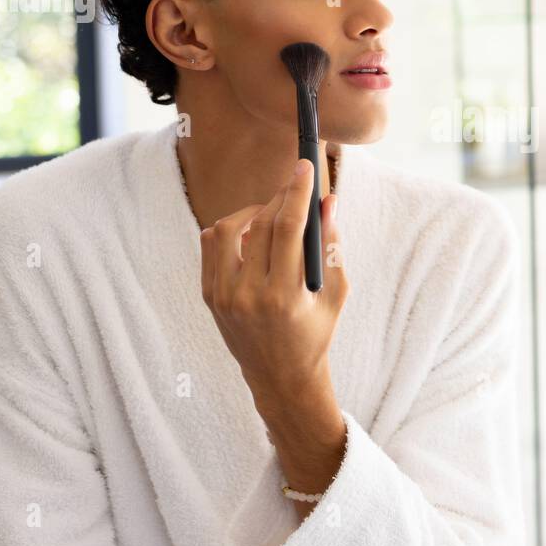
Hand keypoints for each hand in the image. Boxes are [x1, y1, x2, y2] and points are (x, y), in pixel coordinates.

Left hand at [199, 158, 348, 425]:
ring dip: (251, 212)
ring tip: (271, 216)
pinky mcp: (209, 296)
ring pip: (227, 229)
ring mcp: (223, 296)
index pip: (287, 229)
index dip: (296, 192)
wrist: (280, 377)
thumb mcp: (336, 292)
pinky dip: (230, 230)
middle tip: (294, 187)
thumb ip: (331, 245)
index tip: (304, 167)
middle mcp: (248, 296)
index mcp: (285, 296)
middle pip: (259, 224)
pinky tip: (250, 234)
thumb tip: (328, 201)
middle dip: (279, 197)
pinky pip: (211, 245)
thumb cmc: (316, 331)